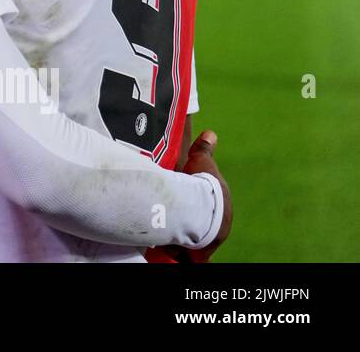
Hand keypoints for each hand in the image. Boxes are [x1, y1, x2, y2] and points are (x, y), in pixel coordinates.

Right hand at [172, 130, 231, 262]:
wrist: (198, 209)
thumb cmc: (202, 185)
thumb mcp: (202, 162)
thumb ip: (204, 150)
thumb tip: (211, 133)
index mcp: (223, 208)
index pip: (211, 209)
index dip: (197, 205)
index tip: (185, 203)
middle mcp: (220, 228)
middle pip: (204, 227)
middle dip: (192, 224)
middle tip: (176, 220)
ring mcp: (210, 243)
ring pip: (196, 243)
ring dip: (184, 239)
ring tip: (169, 235)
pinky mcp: (198, 256)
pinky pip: (190, 259)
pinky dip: (181, 256)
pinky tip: (171, 253)